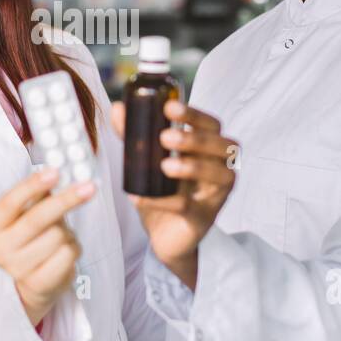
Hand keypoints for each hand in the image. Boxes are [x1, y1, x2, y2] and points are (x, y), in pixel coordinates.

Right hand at [0, 167, 95, 327]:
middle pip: (36, 219)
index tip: (55, 172)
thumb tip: (59, 175)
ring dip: (68, 232)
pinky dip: (74, 248)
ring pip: (58, 236)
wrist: (21, 290)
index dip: (32, 186)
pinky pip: (68, 255)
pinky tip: (65, 252)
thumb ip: (36, 199)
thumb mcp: (20, 221)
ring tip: (61, 237)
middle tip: (89, 187)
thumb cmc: (26, 245)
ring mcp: (17, 270)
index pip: (8, 203)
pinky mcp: (38, 285)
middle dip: (66, 200)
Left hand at [111, 100, 236, 288]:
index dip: (194, 114)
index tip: (170, 107)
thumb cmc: (164, 188)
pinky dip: (165, 202)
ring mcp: (216, 194)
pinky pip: (190, 208)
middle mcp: (221, 168)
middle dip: (196, 139)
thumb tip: (117, 108)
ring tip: (165, 166)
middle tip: (165, 138)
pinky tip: (140, 198)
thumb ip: (134, 133)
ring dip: (193, 167)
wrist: (164, 233)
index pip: (212, 124)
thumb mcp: (148, 158)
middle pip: (224, 146)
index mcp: (210, 148)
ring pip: (219, 176)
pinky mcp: (204, 218)